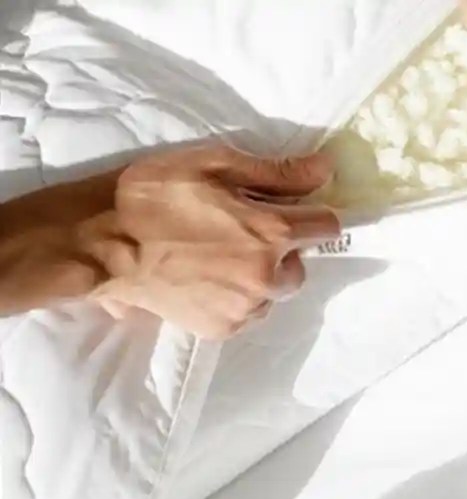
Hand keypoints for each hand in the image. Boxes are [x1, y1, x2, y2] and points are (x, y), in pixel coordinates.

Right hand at [85, 145, 339, 338]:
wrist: (100, 243)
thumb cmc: (155, 194)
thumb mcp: (216, 165)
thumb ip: (278, 173)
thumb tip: (325, 170)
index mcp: (271, 234)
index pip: (327, 226)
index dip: (312, 213)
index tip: (291, 209)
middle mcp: (266, 277)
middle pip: (301, 265)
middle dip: (282, 250)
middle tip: (242, 232)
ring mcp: (245, 308)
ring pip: (274, 293)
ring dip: (259, 277)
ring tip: (218, 257)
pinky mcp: (222, 328)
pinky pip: (247, 313)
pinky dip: (236, 298)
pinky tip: (205, 278)